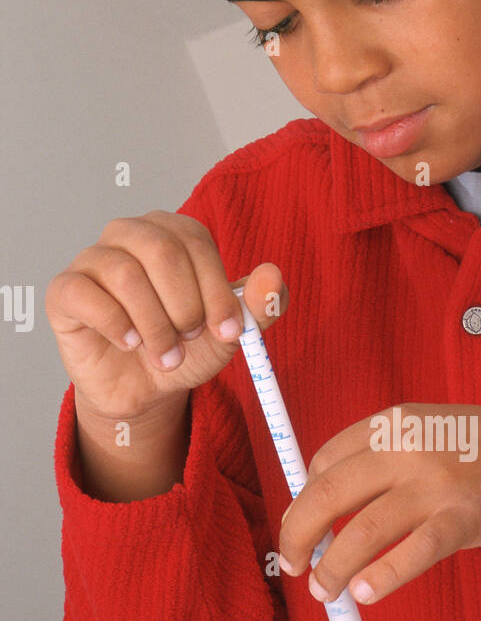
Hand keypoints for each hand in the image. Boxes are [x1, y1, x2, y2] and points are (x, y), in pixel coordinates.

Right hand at [45, 210, 286, 420]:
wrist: (146, 388)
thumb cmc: (185, 346)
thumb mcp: (230, 332)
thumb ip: (258, 306)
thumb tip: (273, 276)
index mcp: (172, 233)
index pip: (195, 241)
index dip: (217, 290)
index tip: (230, 331)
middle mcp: (130, 235)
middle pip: (161, 251)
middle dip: (186, 306)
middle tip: (191, 339)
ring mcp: (93, 259)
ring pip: (125, 274)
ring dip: (155, 326)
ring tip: (166, 355)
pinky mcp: (65, 290)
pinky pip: (84, 294)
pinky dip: (115, 324)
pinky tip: (129, 344)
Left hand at [278, 403, 480, 604]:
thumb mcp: (438, 432)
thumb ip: (393, 456)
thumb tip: (341, 501)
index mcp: (397, 422)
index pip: (326, 460)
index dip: (304, 498)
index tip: (303, 527)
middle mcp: (409, 446)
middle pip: (329, 493)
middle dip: (299, 535)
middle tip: (294, 565)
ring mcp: (437, 481)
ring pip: (361, 529)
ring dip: (333, 568)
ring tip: (324, 593)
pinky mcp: (466, 516)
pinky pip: (412, 551)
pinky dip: (382, 577)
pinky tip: (364, 593)